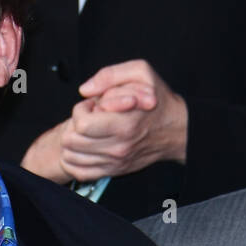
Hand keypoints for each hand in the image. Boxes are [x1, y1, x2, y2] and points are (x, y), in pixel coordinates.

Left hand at [21, 60, 187, 183]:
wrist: (175, 130)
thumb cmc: (158, 101)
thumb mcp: (141, 73)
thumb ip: (110, 75)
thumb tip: (85, 90)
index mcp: (124, 124)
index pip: (82, 124)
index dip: (80, 110)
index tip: (91, 105)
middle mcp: (118, 148)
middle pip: (71, 142)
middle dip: (73, 125)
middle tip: (88, 117)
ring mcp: (114, 162)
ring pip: (70, 158)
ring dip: (72, 142)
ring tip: (87, 131)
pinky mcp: (112, 171)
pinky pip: (79, 173)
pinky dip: (73, 160)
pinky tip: (82, 147)